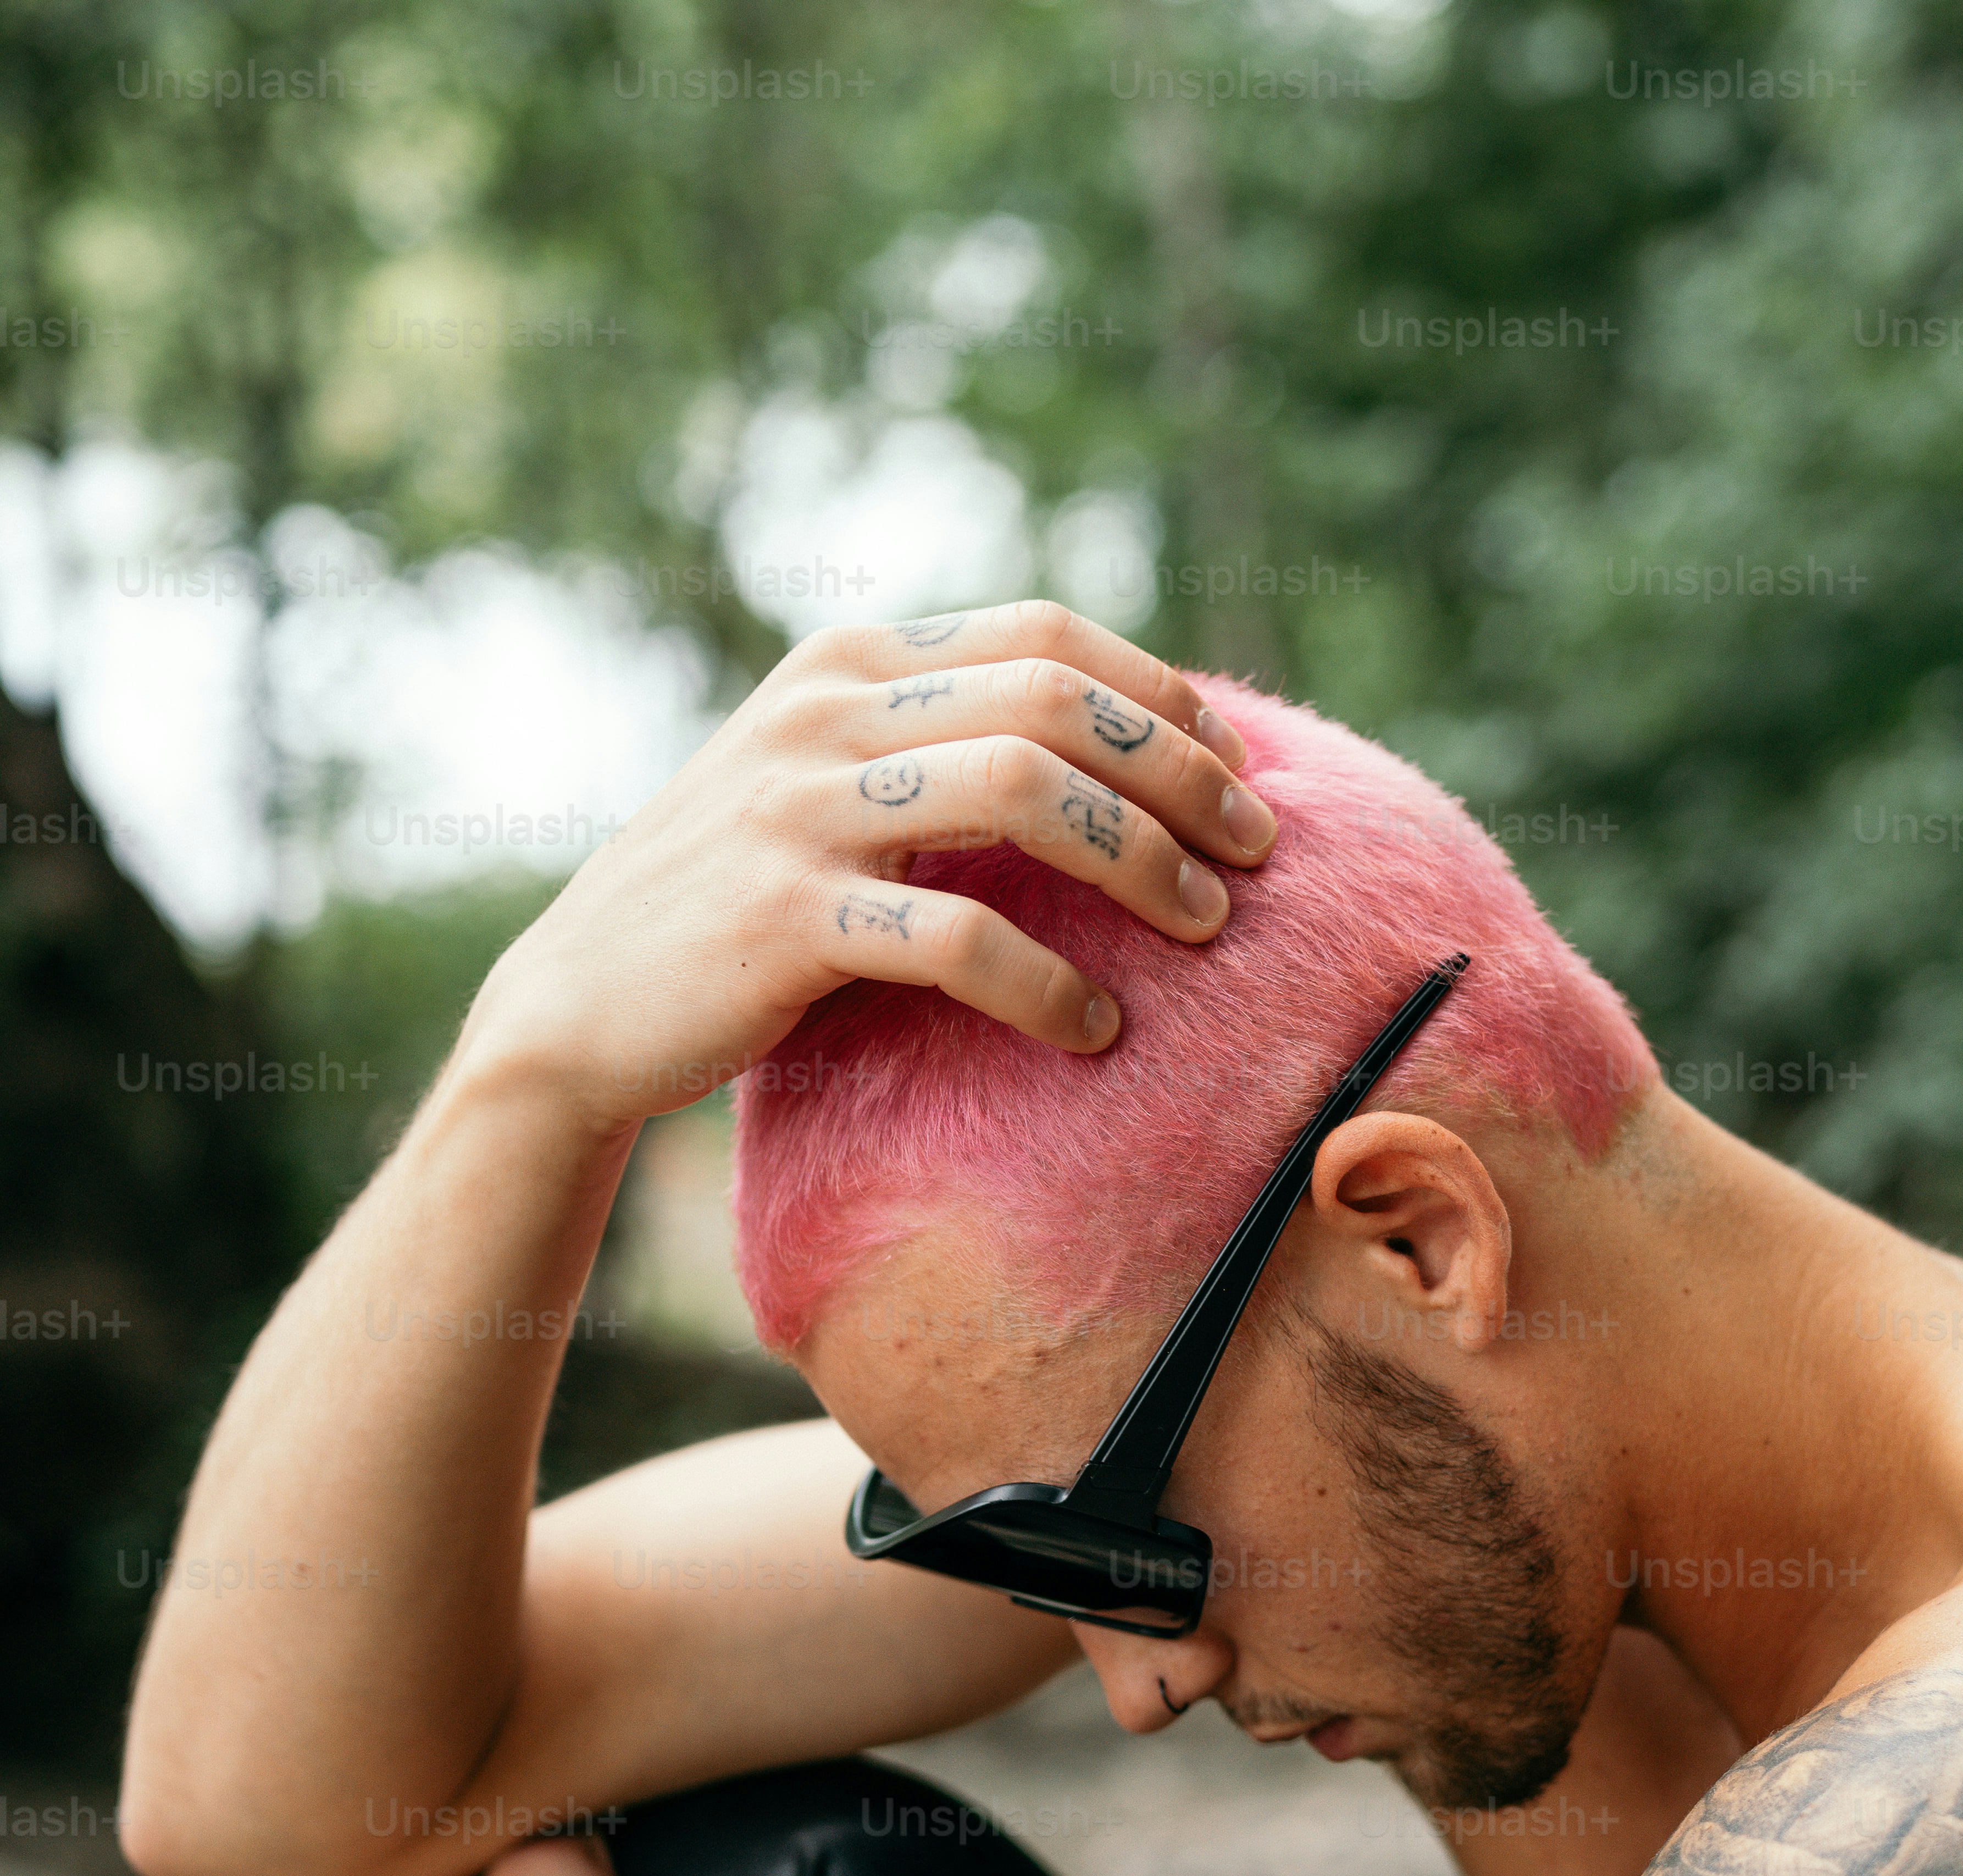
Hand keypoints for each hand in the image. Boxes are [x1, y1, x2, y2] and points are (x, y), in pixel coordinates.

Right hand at [449, 599, 1278, 1130]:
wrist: (583, 1004)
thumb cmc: (738, 909)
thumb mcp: (832, 788)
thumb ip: (939, 748)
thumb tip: (1113, 757)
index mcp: (852, 664)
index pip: (1047, 635)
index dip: (1162, 695)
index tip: (1238, 768)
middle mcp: (827, 714)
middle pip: (1056, 702)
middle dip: (1180, 775)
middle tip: (1256, 852)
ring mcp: (800, 809)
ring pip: (1025, 793)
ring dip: (1141, 862)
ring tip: (1207, 926)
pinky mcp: (786, 918)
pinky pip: (956, 938)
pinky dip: (1046, 984)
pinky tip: (1095, 1029)